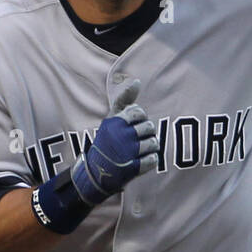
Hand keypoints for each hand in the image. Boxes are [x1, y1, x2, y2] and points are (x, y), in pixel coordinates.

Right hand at [71, 79, 158, 203]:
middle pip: (149, 127)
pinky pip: (153, 159)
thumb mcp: (112, 118)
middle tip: (135, 140)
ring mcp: (128, 153)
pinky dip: (150, 160)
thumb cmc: (108, 140)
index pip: (139, 112)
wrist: (97, 171)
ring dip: (149, 147)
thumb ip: (125, 99)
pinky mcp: (133, 169)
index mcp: (115, 122)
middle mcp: (121, 136)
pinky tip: (141, 160)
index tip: (131, 126)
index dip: (138, 119)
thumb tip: (137, 80)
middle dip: (145, 133)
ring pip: (154, 143)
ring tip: (139, 150)